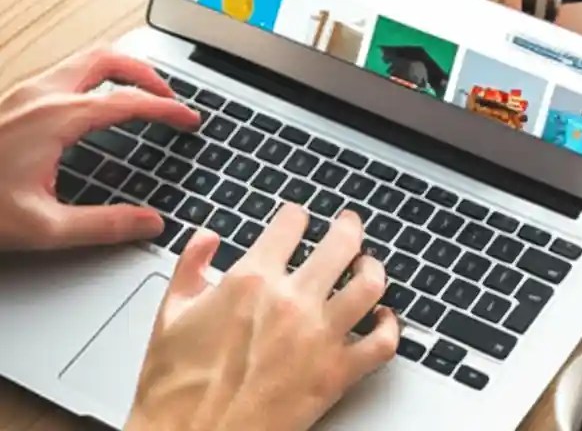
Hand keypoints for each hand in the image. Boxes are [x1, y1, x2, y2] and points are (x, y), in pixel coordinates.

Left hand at [0, 48, 198, 250]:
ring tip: (141, 93)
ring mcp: (23, 93)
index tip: (189, 119)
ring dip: (120, 70)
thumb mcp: (43, 228)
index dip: (167, 109)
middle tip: (169, 96)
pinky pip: (65, 73)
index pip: (129, 102)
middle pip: (108, 58)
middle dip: (147, 73)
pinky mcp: (12, 101)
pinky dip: (95, 78)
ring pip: (84, 59)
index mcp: (57, 118)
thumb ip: (104, 225)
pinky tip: (96, 106)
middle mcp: (41, 95)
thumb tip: (149, 222)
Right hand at [126, 206, 399, 430]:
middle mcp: (292, 302)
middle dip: (348, 227)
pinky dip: (389, 327)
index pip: (290, 225)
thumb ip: (190, 266)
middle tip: (349, 224)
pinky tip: (383, 319)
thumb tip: (207, 237)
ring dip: (373, 269)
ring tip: (368, 265)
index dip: (296, 216)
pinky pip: (382, 343)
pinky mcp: (337, 374)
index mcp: (251, 280)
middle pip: (341, 244)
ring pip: (370, 285)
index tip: (298, 217)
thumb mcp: (170, 315)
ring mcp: (320, 337)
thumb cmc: (176, 388)